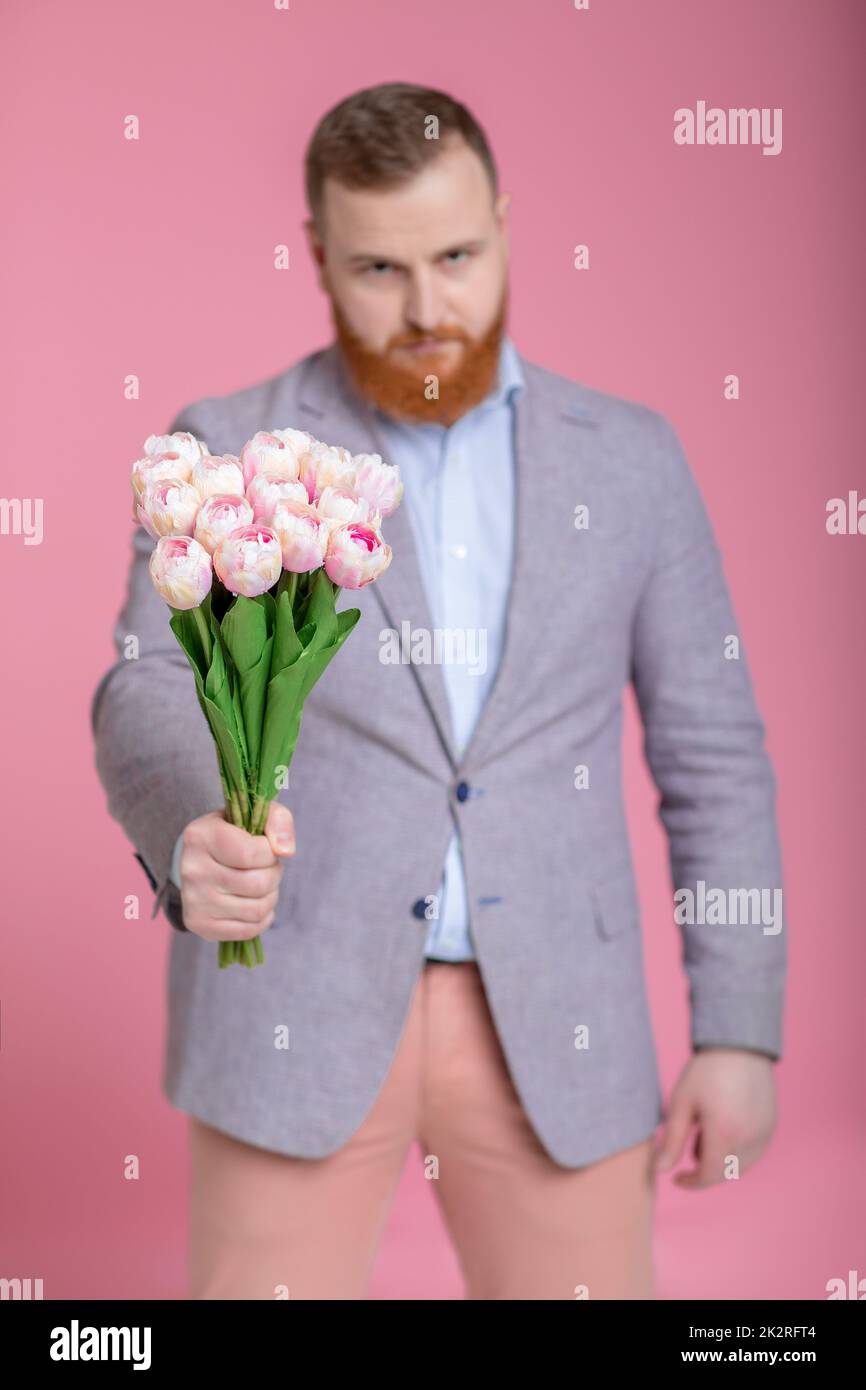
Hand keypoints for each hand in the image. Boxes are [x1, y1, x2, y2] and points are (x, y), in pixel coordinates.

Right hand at [178, 801, 295, 942]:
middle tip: (267, 868)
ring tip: (262, 884)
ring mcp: (193, 900)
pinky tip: (255, 902)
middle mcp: (192, 869)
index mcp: (200, 836)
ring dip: (270, 896)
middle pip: (257, 884)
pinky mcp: (198, 924)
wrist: (202, 859)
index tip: (267, 848)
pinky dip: (262, 918)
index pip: (251, 853)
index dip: (270, 853)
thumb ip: (278, 821)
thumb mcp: (256, 815)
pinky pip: (248, 930)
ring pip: (256, 909)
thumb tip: (286, 851)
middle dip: (273, 875)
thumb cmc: (235, 834)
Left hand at [653, 1048, 776, 1187]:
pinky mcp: (771, 1125)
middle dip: (704, 1170)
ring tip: (705, 1131)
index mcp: (724, 1135)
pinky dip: (737, 1151)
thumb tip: (659, 1169)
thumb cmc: (706, 1071)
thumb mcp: (682, 1104)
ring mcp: (764, 1133)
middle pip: (724, 1173)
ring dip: (721, 1161)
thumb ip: (672, 1141)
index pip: (708, 1176)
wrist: (739, 1044)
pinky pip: (754, 1151)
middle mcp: (749, 1140)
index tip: (676, 1178)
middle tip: (688, 1147)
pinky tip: (723, 1127)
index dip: (690, 1182)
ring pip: (740, 1165)